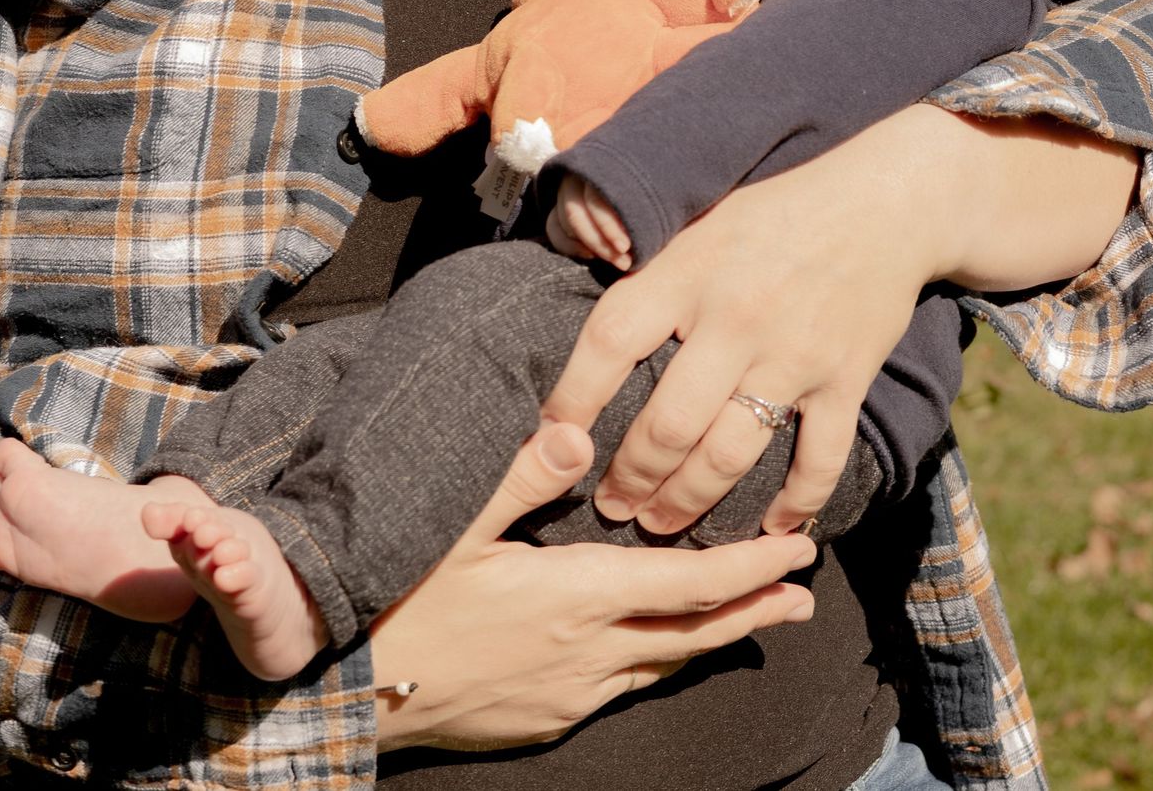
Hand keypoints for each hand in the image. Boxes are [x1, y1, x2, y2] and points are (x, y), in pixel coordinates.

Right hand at [370, 420, 815, 752]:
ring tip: (754, 623)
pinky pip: (623, 688)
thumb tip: (575, 434)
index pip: (688, 585)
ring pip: (663, 666)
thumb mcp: (456, 528)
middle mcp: (589, 655)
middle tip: (802, 595)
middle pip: (694, 634)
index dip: (750, 570)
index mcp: (577, 599)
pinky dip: (660, 661)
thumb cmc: (402, 603)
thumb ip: (522, 476)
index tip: (800, 553)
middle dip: (753, 610)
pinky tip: (658, 651)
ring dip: (713, 639)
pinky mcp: (547, 718)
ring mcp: (570, 694)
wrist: (350, 695)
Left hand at [542, 115, 944, 536]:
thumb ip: (651, 273)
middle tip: (611, 506)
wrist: (884, 203)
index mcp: (689, 271)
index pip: (610, 340)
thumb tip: (583, 319)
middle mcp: (736, 316)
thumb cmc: (775, 214)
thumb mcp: (701, 224)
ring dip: (690, 503)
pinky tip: (769, 531)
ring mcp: (794, 354)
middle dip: (631, 478)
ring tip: (662, 524)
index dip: (571, 396)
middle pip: (667, 423)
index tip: (547, 435)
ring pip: (729, 455)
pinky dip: (793, 506)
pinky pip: (817, 462)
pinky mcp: (846, 380)